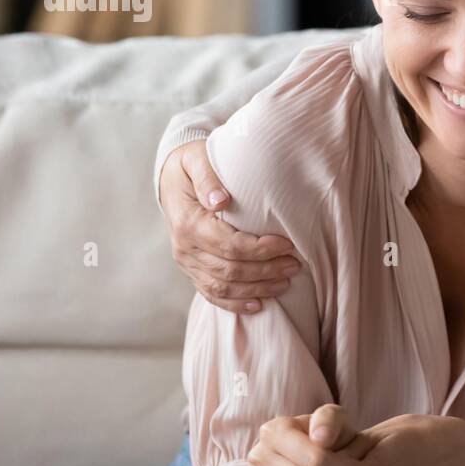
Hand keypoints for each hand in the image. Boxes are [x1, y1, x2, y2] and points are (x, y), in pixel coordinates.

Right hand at [160, 139, 302, 313]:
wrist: (169, 180)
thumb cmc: (190, 166)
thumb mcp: (196, 160)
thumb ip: (208, 178)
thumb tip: (221, 200)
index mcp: (188, 223)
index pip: (229, 245)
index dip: (260, 250)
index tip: (287, 244)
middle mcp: (185, 248)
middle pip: (230, 270)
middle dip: (266, 270)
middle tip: (295, 265)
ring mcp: (186, 263)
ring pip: (223, 287)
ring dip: (257, 288)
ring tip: (285, 282)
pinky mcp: (191, 271)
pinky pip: (212, 294)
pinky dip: (235, 304)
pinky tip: (259, 305)